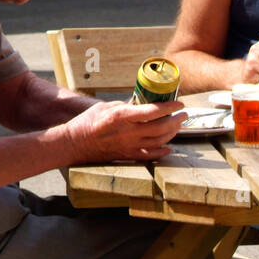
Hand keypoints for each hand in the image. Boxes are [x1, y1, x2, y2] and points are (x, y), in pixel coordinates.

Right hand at [61, 100, 187, 162]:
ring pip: (159, 141)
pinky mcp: (127, 156)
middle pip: (160, 128)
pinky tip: (169, 146)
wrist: (75, 143)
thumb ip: (127, 106)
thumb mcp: (107, 106)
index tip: (179, 102)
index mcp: (122, 116)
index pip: (152, 111)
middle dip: (176, 120)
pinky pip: (150, 156)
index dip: (169, 107)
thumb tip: (142, 104)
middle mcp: (128, 132)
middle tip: (184, 115)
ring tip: (178, 125)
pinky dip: (162, 151)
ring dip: (172, 133)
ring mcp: (129, 146)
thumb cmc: (88, 121)